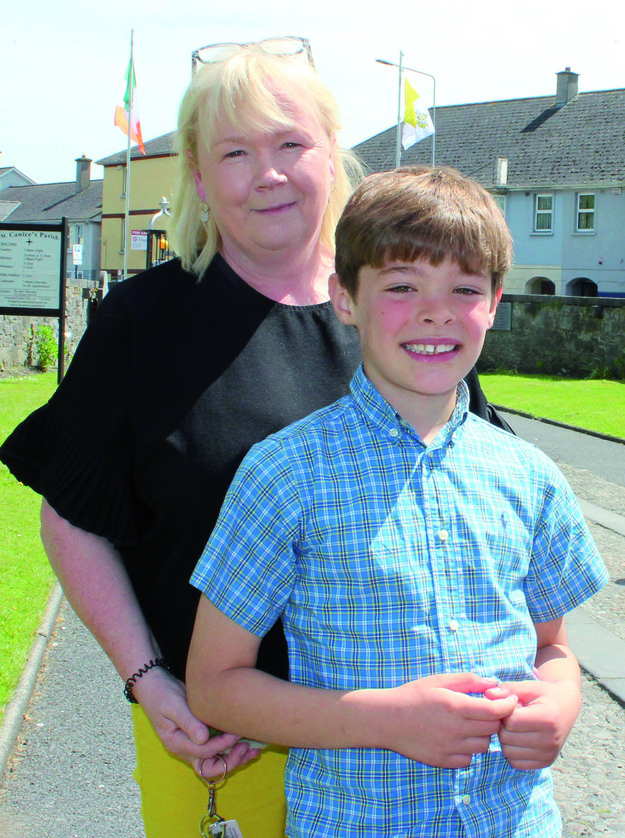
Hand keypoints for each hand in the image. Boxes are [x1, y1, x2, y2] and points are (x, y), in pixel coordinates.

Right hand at [132, 665, 260, 772]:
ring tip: (253, 750)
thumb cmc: (162, 694)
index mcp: (177, 744)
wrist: (156, 685)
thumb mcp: (173, 706)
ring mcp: (193, 743)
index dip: (221, 745)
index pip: (204, 753)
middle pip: (210, 767)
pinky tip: (247, 742)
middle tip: (247, 748)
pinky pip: (217, 749)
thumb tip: (203, 739)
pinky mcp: (200, 735)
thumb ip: (188, 722)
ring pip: (216, 761)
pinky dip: (232, 748)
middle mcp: (186, 748)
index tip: (236, 733)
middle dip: (230, 761)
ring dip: (235, 758)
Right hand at [386, 673, 517, 768]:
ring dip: (482, 735)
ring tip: (469, 724)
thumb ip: (467, 680)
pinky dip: (468, 750)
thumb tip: (492, 681)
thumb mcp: (438, 680)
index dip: (507, 706)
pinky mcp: (443, 761)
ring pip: (483, 746)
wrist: (386, 719)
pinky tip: (457, 738)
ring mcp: (450, 748)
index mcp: (455, 707)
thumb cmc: (412, 695)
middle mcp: (455, 730)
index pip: (495, 711)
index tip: (509, 701)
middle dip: (494, 719)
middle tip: (485, 711)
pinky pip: (468, 759)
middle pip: (492, 729)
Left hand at [487, 679, 580, 769]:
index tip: (510, 705)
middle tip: (512, 715)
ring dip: (506, 739)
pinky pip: (516, 763)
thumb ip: (508, 689)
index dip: (504, 712)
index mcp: (547, 719)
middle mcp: (550, 740)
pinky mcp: (546, 762)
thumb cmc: (544, 694)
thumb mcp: (528, 686)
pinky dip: (513, 751)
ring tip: (516, 726)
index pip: (510, 722)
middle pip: (507, 738)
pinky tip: (520, 738)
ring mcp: (549, 754)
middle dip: (503, 725)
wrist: (566, 706)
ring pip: (508, 752)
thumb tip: (487, 694)